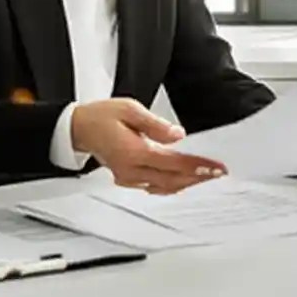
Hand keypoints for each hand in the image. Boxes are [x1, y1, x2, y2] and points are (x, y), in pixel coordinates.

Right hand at [72, 98, 226, 194]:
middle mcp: (131, 169)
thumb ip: (155, 124)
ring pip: (164, 186)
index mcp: (134, 152)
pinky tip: (182, 181)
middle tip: (217, 173)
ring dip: (186, 183)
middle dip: (197, 177)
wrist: (78, 128)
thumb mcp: (129, 109)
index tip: (215, 167)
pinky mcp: (126, 178)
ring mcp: (128, 177)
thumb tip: (177, 135)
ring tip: (205, 176)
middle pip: (172, 179)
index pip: (173, 163)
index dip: (197, 166)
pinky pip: (153, 186)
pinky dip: (171, 185)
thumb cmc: (100, 117)